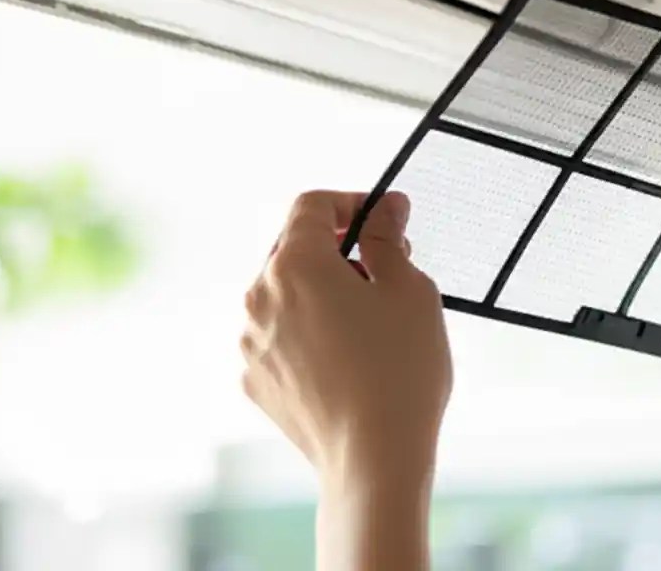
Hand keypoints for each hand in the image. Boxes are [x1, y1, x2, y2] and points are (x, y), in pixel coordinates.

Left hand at [240, 190, 451, 484]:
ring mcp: (252, 342)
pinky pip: (282, 338)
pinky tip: (349, 359)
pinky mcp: (256, 380)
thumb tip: (385, 206)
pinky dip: (310, 334)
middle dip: (338, 248)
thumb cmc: (399, 369)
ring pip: (285, 295)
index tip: (385, 220)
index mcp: (294, 263)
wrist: (373, 458)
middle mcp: (259, 297)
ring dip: (322, 293)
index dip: (351, 202)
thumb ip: (388, 238)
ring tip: (371, 322)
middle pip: (293, 248)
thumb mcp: (408, 290)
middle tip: (387, 269)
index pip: (311, 204)